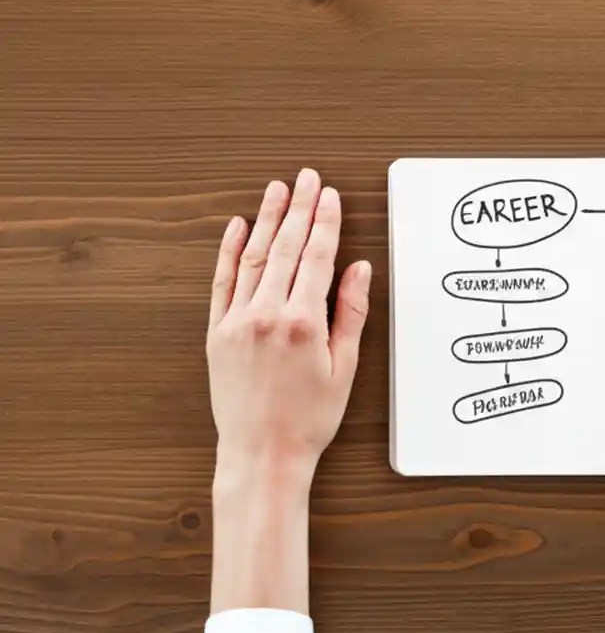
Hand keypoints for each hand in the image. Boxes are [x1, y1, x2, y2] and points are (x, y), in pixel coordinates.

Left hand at [206, 168, 371, 482]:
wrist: (263, 454)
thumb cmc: (309, 419)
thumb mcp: (344, 367)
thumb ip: (351, 313)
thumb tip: (359, 270)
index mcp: (304, 322)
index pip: (317, 257)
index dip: (325, 223)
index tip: (330, 195)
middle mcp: (267, 315)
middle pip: (285, 247)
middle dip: (299, 209)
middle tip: (306, 177)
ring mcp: (237, 321)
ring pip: (253, 257)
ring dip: (266, 219)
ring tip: (277, 190)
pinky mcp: (216, 333)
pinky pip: (222, 281)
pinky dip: (229, 251)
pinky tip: (236, 227)